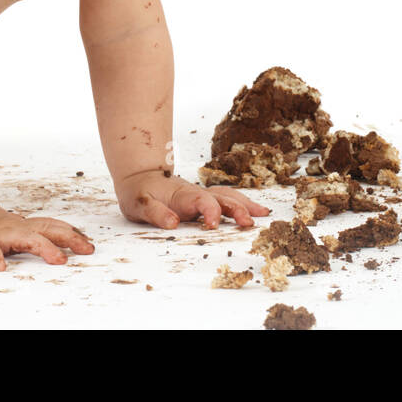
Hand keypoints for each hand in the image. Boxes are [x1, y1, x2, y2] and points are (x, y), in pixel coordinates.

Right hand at [0, 199, 94, 270]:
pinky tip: (0, 269)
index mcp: (19, 226)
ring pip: (25, 239)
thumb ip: (23, 235)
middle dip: (70, 239)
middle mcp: (13, 228)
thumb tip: (46, 244)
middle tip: (87, 250)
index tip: (89, 242)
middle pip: (47, 230)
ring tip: (59, 260)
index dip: (71, 233)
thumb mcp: (4, 228)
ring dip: (44, 249)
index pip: (50, 226)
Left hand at [116, 170, 271, 229]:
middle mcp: (196, 193)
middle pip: (221, 198)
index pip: (200, 201)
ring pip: (228, 196)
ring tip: (262, 214)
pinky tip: (256, 210)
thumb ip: (156, 213)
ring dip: (245, 205)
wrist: (141, 177)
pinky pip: (228, 198)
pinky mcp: (205, 199)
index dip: (209, 211)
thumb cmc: (140, 192)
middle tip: (248, 223)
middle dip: (236, 209)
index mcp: (182, 195)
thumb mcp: (139, 203)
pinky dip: (243, 203)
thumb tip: (173, 223)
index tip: (214, 225)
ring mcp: (203, 195)